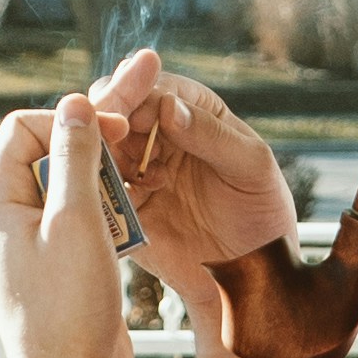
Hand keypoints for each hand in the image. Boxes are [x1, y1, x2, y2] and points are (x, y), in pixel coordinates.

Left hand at [0, 97, 134, 357]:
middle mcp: (5, 217)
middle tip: (128, 170)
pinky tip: (126, 239)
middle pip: (47, 153)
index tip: (116, 131)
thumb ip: (75, 158)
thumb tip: (74, 105)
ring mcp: (30, 241)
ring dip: (104, 193)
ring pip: (70, 188)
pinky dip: (106, 221)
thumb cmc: (68, 311)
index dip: (69, 121)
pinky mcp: (55, 262)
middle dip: (92, 158)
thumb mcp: (76, 222)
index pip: (24, 127)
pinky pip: (80, 221)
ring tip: (124, 217)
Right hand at [87, 48, 298, 312]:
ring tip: (123, 174)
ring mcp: (134, 169)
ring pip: (95, 148)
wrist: (252, 270)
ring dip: (98, 154)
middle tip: (106, 133)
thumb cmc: (262, 208)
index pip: (153, 88)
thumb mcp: (251, 165)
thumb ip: (211, 134)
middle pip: (114, 111)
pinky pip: (96, 192)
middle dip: (105, 118)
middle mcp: (155, 134)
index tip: (128, 112)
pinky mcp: (121, 207)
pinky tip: (120, 201)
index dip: (135, 93)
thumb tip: (167, 106)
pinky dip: (96, 190)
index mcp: (190, 110)